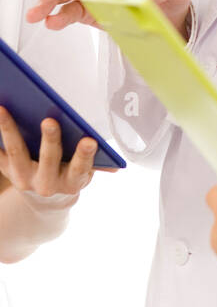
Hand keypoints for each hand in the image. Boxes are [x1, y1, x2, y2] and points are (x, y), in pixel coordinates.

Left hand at [0, 107, 114, 199]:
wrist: (45, 198)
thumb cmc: (70, 173)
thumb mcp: (85, 171)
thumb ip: (97, 162)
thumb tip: (115, 164)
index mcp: (72, 182)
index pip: (80, 169)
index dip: (85, 155)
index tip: (89, 140)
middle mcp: (47, 184)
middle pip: (48, 160)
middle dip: (50, 140)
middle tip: (49, 120)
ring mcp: (23, 178)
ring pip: (17, 152)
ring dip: (10, 130)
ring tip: (4, 108)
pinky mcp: (6, 170)